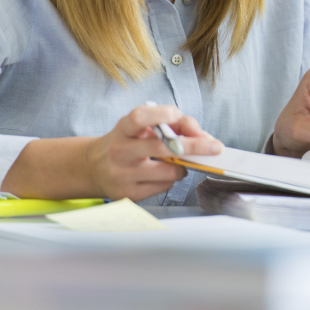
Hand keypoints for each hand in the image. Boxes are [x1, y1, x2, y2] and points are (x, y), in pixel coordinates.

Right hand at [84, 104, 221, 200]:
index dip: (160, 115)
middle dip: (194, 146)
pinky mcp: (128, 194)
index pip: (139, 118)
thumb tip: (202, 136)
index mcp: (122, 129)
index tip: (177, 114)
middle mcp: (120, 151)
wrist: (93, 168)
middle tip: (216, 147)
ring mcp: (122, 175)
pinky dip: (171, 179)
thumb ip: (171, 124)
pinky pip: (164, 187)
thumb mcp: (140, 127)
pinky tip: (162, 174)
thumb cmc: (127, 142)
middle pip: (162, 148)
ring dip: (182, 165)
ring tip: (178, 161)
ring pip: (169, 171)